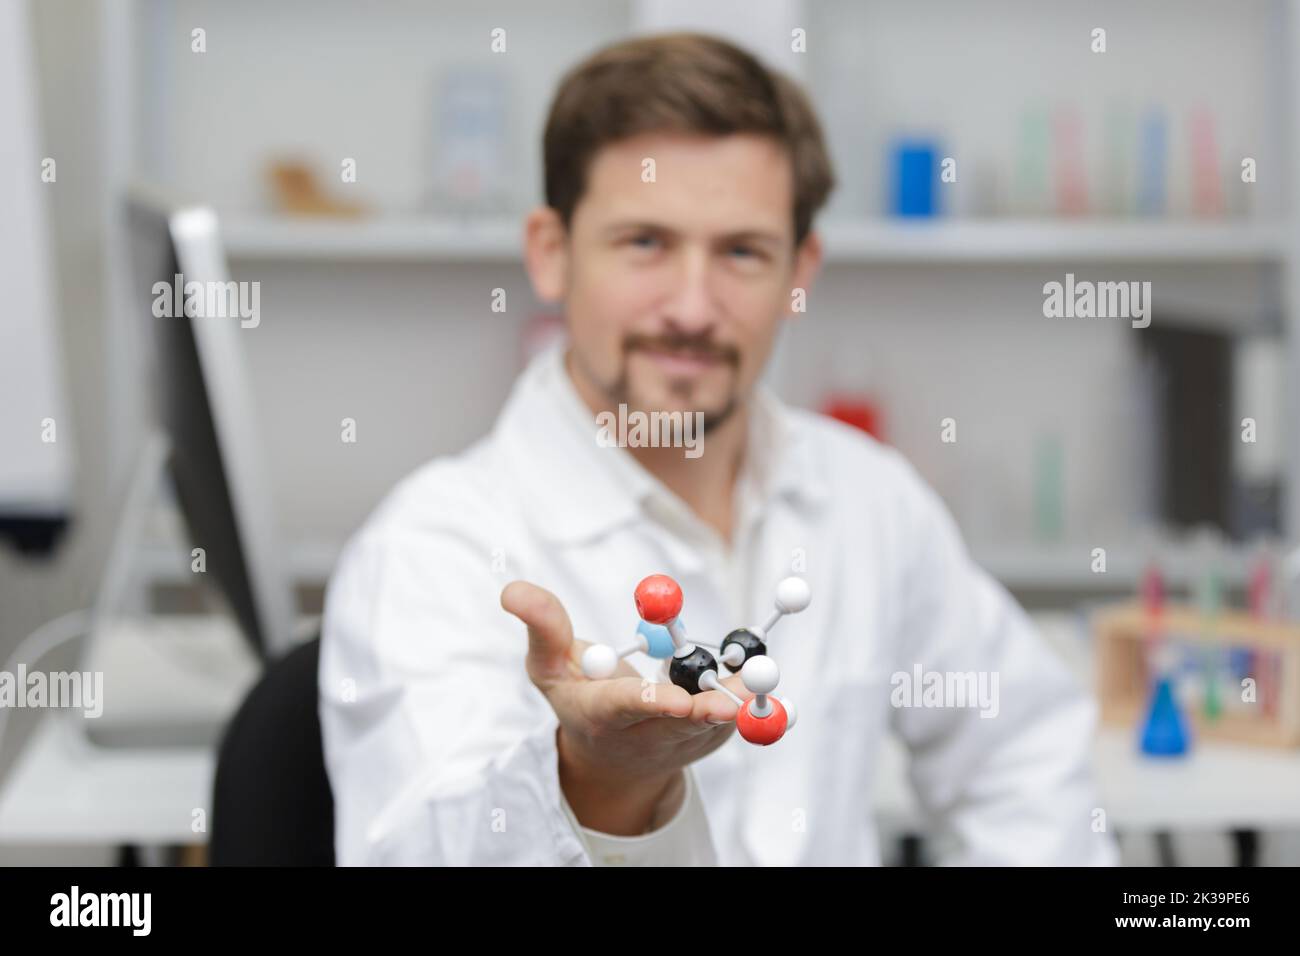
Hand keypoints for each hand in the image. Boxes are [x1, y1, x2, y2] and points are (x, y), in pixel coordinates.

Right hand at [500, 580, 746, 834]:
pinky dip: (753, 693)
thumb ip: (541, 628)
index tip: (679, 699)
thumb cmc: (578, 698)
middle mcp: (647, 737)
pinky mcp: (715, 741)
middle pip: (685, 722)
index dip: (653, 704)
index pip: (627, 709)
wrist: (613, 756)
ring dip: (744, 694)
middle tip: (747, 686)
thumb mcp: (549, 666)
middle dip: (715, 706)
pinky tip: (752, 674)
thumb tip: (512, 589)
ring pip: (723, 719)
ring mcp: (685, 744)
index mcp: (603, 716)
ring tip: (759, 669)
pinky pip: (743, 714)